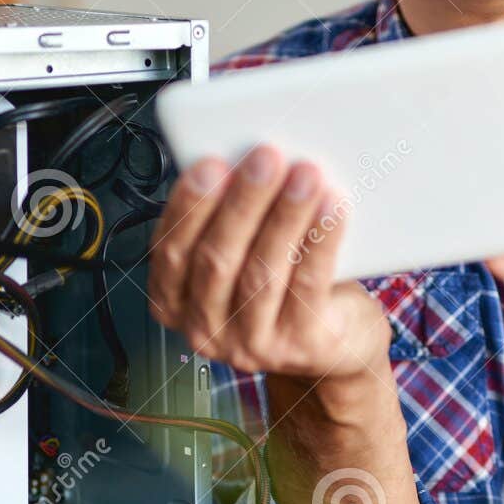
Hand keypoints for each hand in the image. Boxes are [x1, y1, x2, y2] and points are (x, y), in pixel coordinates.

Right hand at [147, 145, 390, 378]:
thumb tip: (244, 163)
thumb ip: (229, 222)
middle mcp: (206, 327)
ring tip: (305, 176)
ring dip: (285, 216)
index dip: (189, 205)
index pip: (171, 251)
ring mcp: (253, 342)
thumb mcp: (240, 256)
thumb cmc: (280, 289)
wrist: (333, 346)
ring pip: (263, 272)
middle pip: (217, 260)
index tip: (211, 164)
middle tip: (266, 158)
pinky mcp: (300, 344)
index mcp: (176, 300)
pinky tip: (331, 209)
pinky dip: (320, 240)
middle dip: (243, 202)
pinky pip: (309, 284)